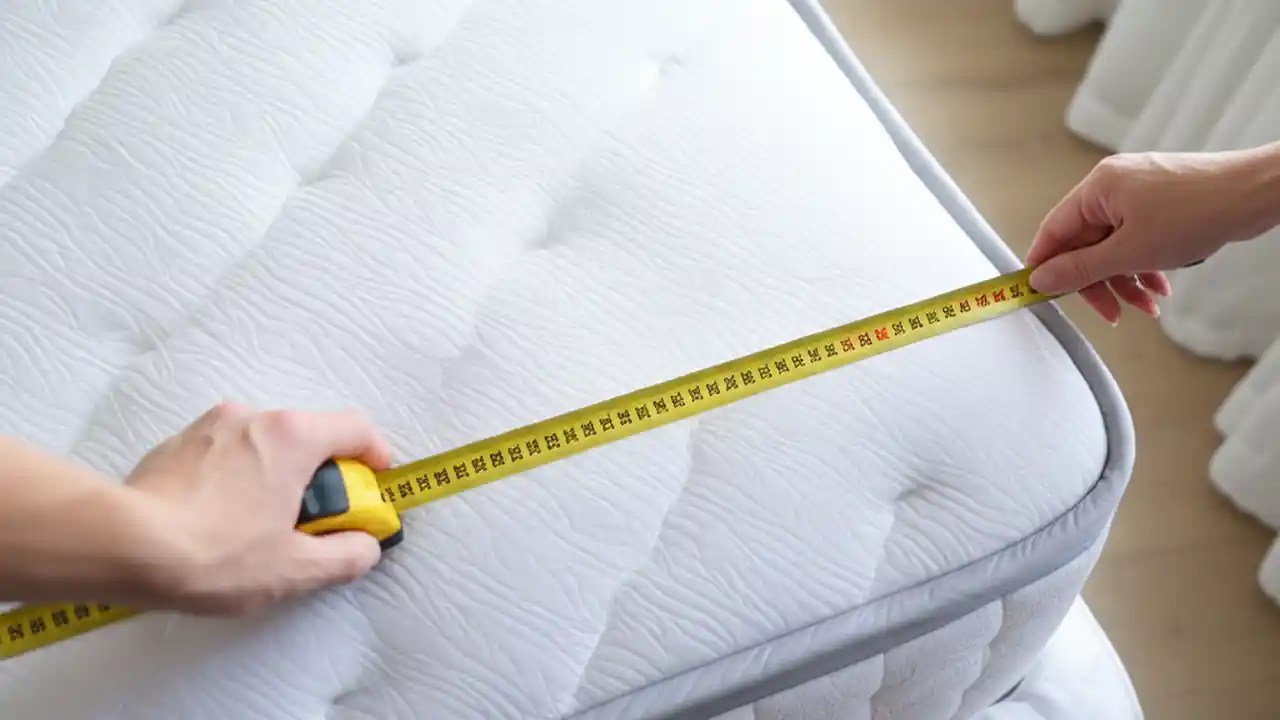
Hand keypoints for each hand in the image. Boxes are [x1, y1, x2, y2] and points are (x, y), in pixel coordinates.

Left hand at [124, 403, 392, 614]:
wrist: (124, 547)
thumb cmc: (216, 554)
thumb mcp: (297, 569)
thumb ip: (347, 555)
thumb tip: (364, 545)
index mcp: (293, 437)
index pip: (356, 428)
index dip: (376, 457)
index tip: (375, 486)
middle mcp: (254, 418)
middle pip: (308, 438)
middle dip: (321, 477)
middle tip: (314, 522)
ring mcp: (210, 426)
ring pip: (262, 445)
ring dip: (274, 476)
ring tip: (259, 527)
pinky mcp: (175, 444)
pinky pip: (224, 455)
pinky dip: (235, 479)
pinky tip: (219, 522)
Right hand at [1026, 144, 1279, 322]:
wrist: (1256, 194)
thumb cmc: (1198, 212)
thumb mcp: (1130, 253)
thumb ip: (1080, 269)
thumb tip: (1041, 279)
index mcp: (1096, 189)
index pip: (1053, 232)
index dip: (1045, 267)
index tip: (1040, 295)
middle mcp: (1112, 186)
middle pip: (1085, 245)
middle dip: (1099, 283)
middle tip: (1110, 313)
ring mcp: (1136, 193)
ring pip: (1113, 247)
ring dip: (1125, 280)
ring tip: (1146, 306)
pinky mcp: (1158, 203)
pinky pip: (1135, 240)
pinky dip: (1143, 266)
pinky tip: (1159, 288)